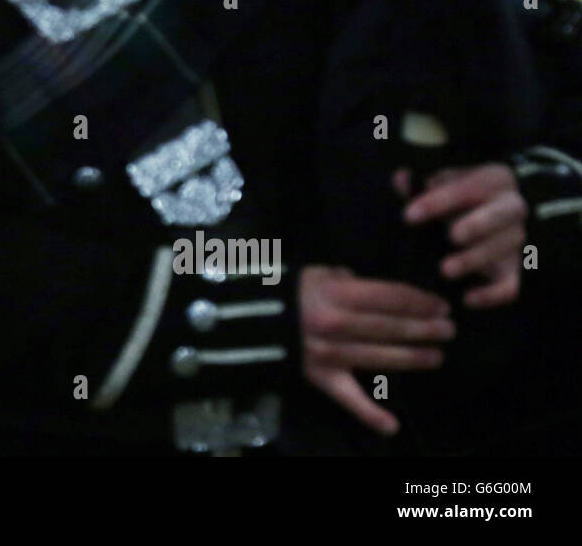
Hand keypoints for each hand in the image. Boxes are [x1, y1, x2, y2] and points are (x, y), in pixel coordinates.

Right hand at [300, 265, 454, 435]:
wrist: (251, 318)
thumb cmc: (291, 291)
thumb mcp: (318, 273)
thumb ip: (349, 280)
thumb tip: (380, 292)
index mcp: (335, 294)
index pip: (389, 297)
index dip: (419, 302)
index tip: (441, 306)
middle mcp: (335, 324)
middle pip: (389, 327)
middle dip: (423, 329)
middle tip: (448, 331)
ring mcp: (329, 354)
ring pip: (379, 358)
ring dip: (411, 358)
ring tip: (436, 356)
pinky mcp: (320, 377)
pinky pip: (346, 397)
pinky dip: (368, 413)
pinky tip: (391, 426)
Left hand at [396, 163, 526, 308]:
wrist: (479, 216)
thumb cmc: (452, 198)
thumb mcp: (436, 186)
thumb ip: (418, 184)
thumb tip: (401, 177)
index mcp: (494, 179)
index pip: (469, 188)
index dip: (439, 201)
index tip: (409, 215)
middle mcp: (512, 207)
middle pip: (502, 214)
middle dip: (478, 225)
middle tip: (451, 236)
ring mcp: (516, 239)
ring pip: (505, 249)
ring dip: (475, 260)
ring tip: (445, 270)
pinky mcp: (515, 269)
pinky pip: (512, 284)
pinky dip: (492, 295)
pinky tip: (467, 299)